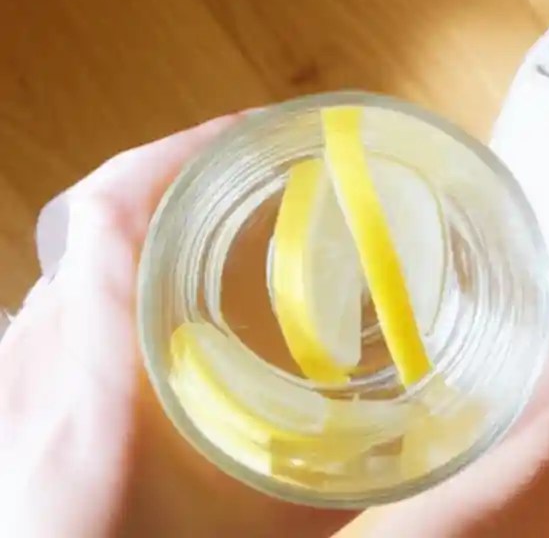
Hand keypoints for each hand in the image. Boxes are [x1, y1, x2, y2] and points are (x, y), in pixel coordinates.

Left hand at [0, 116, 354, 536]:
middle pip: (95, 228)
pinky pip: (59, 312)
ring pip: (75, 269)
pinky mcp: (9, 406)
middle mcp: (38, 366)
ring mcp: (13, 383)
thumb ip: (334, 484)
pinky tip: (164, 318)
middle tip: (256, 176)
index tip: (250, 132)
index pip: (110, 217)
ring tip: (219, 231)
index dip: (177, 152)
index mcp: (93, 387)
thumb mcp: (256, 528)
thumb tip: (424, 439)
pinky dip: (116, 284)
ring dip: (147, 232)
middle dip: (177, 181)